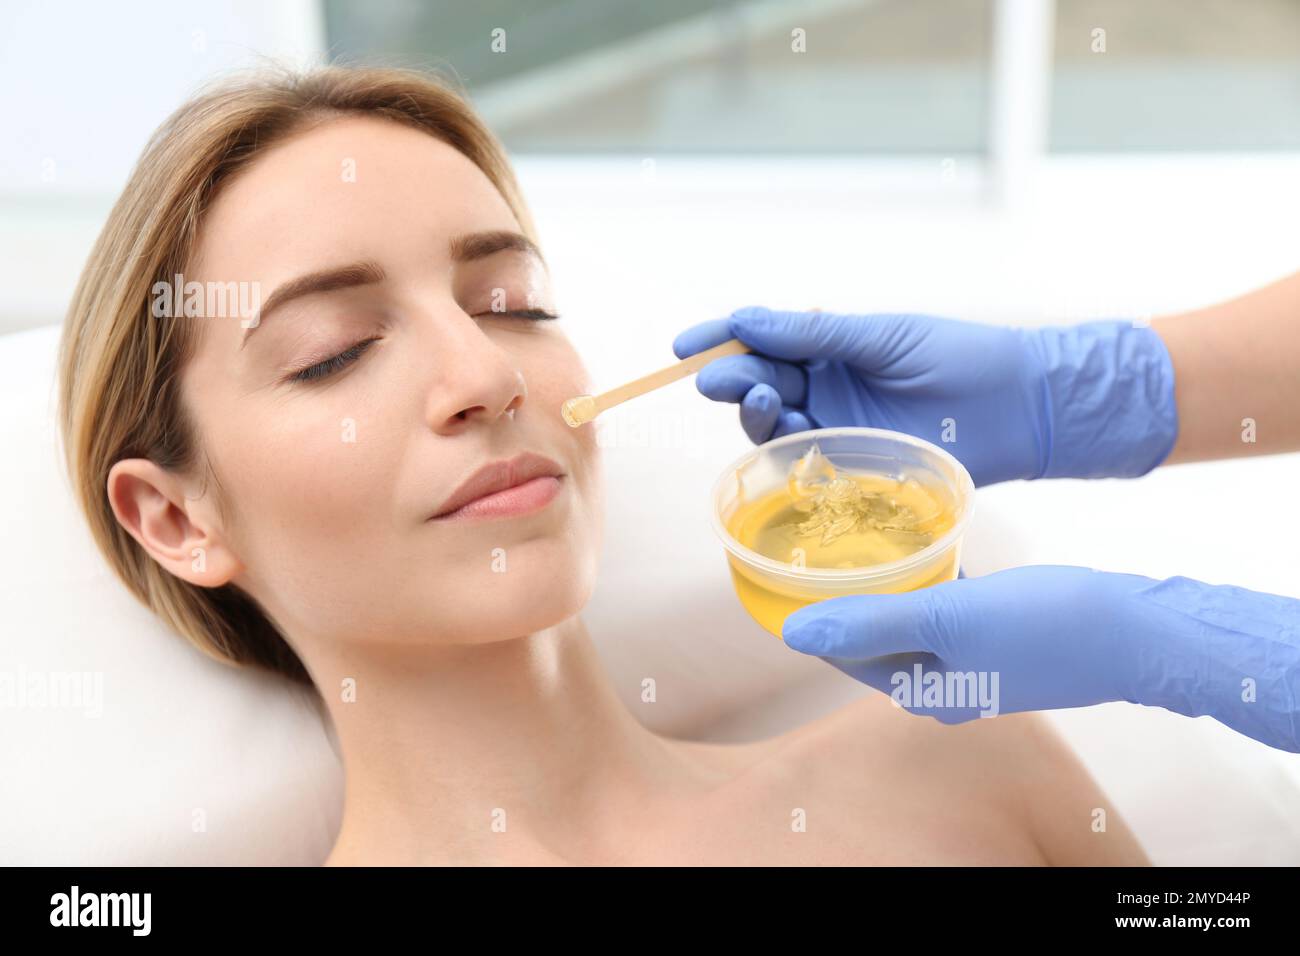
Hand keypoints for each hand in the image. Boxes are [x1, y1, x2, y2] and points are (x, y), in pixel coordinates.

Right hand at [673, 307, 1177, 486]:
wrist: (1020, 406)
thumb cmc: (960, 359)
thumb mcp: (882, 336)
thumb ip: (814, 334)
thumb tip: (746, 319)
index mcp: (829, 347)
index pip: (761, 341)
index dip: (721, 340)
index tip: (685, 344)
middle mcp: (825, 388)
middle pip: (759, 383)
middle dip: (731, 378)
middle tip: (714, 376)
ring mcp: (836, 428)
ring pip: (773, 425)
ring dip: (755, 411)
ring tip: (761, 398)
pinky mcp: (852, 467)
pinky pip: (804, 462)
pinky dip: (787, 449)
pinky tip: (786, 434)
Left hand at [781, 565, 1299, 752]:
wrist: (1142, 631)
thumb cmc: (1047, 626)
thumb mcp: (948, 619)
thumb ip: (871, 624)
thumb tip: (793, 634)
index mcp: (926, 691)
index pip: (847, 656)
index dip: (816, 620)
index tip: (787, 576)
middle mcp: (949, 685)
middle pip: (878, 641)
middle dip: (849, 603)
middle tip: (820, 550)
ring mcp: (981, 662)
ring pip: (915, 624)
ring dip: (890, 590)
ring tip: (864, 543)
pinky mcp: (1008, 636)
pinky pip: (951, 611)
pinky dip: (932, 584)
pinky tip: (928, 553)